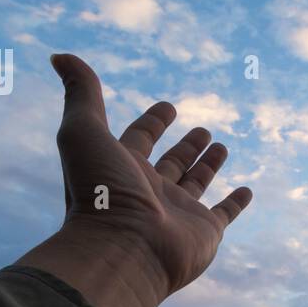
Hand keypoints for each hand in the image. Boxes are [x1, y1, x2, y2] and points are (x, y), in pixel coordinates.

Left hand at [18, 54, 251, 306]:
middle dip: (185, 145)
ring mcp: (178, 212)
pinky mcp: (205, 232)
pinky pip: (225, 214)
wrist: (123, 250)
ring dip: (208, 165)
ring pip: (196, 183)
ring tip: (221, 145)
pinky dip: (236, 203)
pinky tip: (247, 191)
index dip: (152, 121)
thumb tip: (60, 55)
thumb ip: (81, 94)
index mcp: (122, 168)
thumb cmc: (100, 193)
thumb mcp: (84, 132)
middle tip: (201, 129)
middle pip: (171, 162)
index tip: (168, 106)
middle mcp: (149, 190)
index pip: (139, 138)